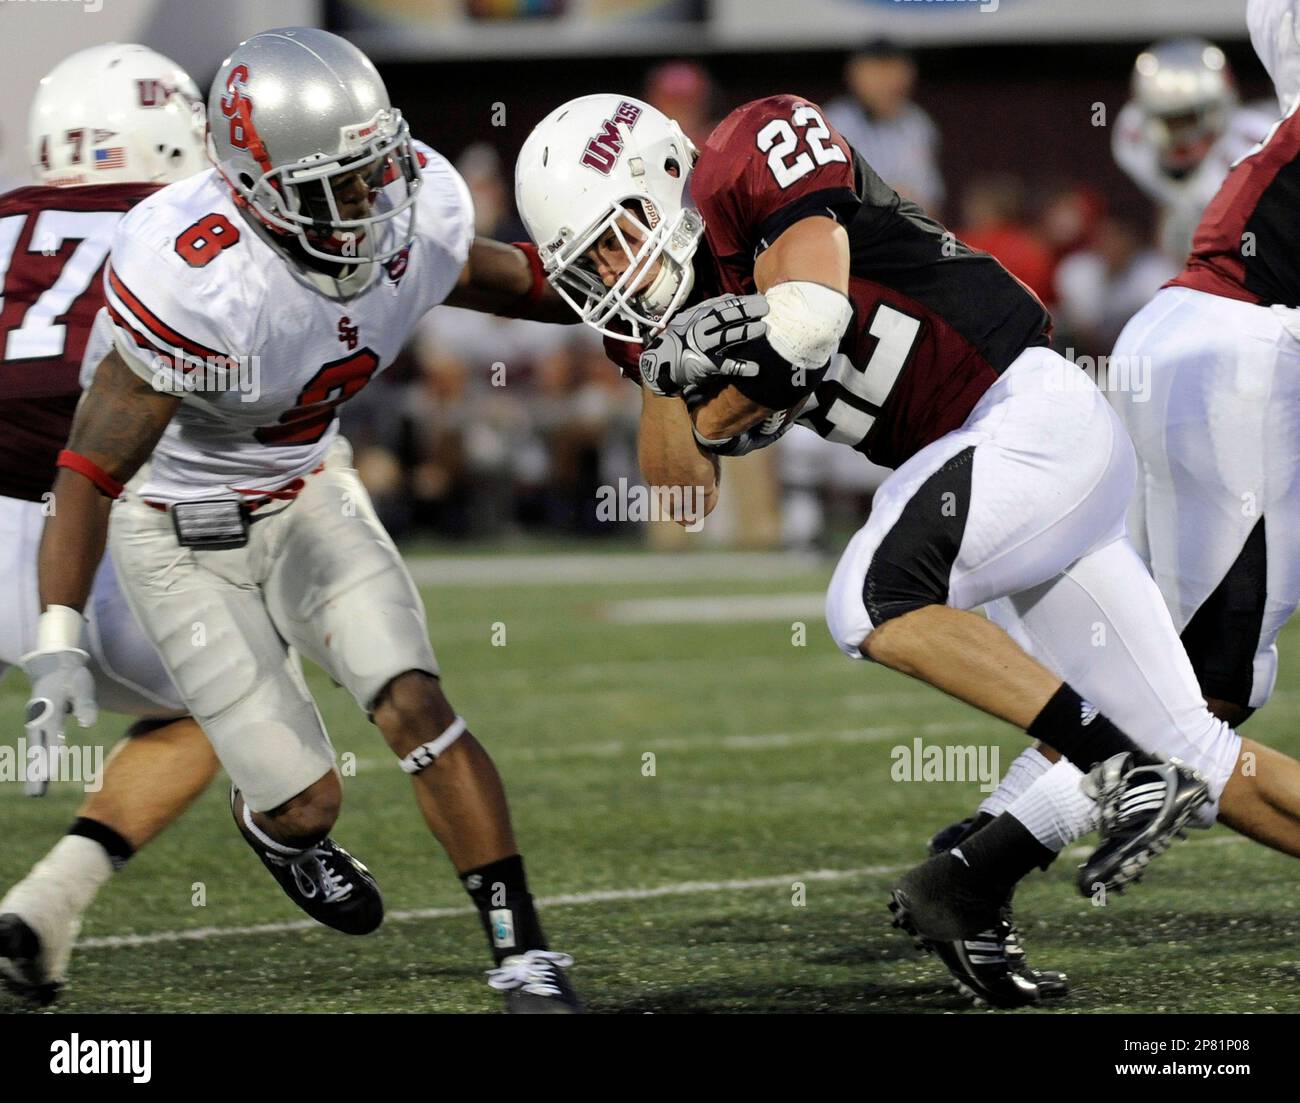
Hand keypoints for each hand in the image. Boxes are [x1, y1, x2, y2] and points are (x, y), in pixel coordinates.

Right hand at [21, 647, 96, 795]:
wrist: (54, 663)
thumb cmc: (71, 675)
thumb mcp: (81, 686)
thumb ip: (85, 704)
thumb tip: (88, 723)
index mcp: (49, 712)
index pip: (52, 738)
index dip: (52, 755)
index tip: (49, 774)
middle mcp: (39, 720)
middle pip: (37, 750)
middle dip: (37, 773)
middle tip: (36, 795)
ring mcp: (37, 723)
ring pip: (36, 751)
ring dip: (35, 771)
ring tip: (35, 792)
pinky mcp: (40, 725)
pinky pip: (39, 747)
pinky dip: (39, 762)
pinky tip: (41, 776)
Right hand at [638, 294, 768, 396]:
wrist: (660, 364)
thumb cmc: (679, 339)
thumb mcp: (690, 319)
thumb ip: (711, 308)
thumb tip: (732, 297)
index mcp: (697, 316)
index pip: (722, 306)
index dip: (741, 302)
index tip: (759, 300)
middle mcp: (699, 329)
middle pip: (725, 317)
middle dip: (746, 311)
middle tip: (765, 308)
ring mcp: (701, 346)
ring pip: (726, 337)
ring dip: (745, 333)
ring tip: (763, 330)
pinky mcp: (704, 365)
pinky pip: (725, 365)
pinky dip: (741, 367)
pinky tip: (755, 368)